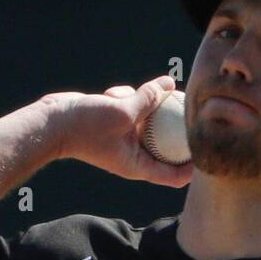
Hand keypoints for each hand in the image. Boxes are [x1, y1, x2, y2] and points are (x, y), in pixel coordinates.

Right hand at [40, 75, 194, 187]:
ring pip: (148, 119)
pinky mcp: (115, 122)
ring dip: (142, 104)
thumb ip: (149, 99)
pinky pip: (131, 107)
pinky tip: (111, 95)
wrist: (53, 121)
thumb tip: (169, 84)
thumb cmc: (86, 125)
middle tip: (192, 113)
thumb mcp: (124, 111)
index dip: (193, 167)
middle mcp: (133, 154)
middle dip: (175, 129)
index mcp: (138, 166)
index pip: (174, 175)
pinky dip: (125, 98)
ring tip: (126, 99)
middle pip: (166, 146)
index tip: (208, 149)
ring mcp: (124, 138)